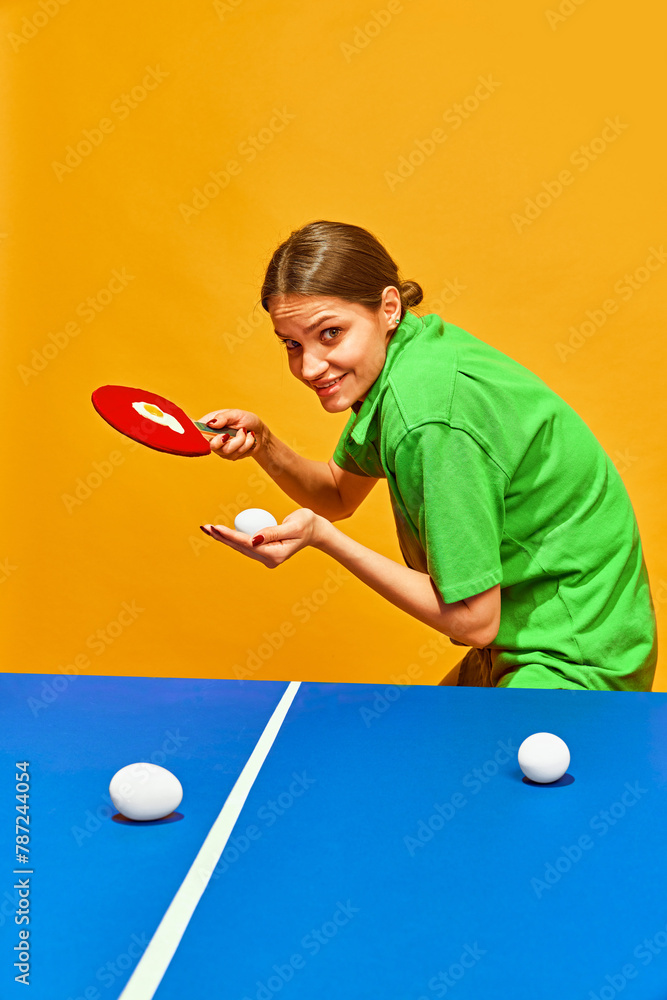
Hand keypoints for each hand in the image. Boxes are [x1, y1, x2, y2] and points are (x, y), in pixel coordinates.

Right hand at [198, 408, 263, 461]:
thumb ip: (223, 418)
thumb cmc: (245, 420)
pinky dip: (247, 445)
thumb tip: (212, 423)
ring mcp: (220, 449)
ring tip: (247, 432)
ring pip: (228, 452)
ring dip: (243, 441)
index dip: (205, 437)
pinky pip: (237, 455)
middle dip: (232, 439)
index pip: (197, 434)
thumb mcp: (235, 413)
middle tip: (242, 430)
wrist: (259, 432)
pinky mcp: (229, 456)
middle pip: (213, 446)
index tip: (224, 434)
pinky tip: (249, 439)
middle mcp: (212, 439)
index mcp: (208, 426)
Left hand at [200, 508, 324, 567]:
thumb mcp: (294, 525)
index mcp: (274, 555)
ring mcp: (266, 557)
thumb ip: (273, 532)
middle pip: (240, 548)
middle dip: (222, 537)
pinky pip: (245, 544)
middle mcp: (269, 559)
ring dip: (224, 538)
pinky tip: (221, 532)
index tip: (216, 527)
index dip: (230, 536)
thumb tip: (253, 539)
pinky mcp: (265, 552)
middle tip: (205, 527)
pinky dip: (233, 537)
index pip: (247, 544)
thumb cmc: (307, 524)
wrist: (315, 530)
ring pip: (240, 547)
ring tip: (208, 529)